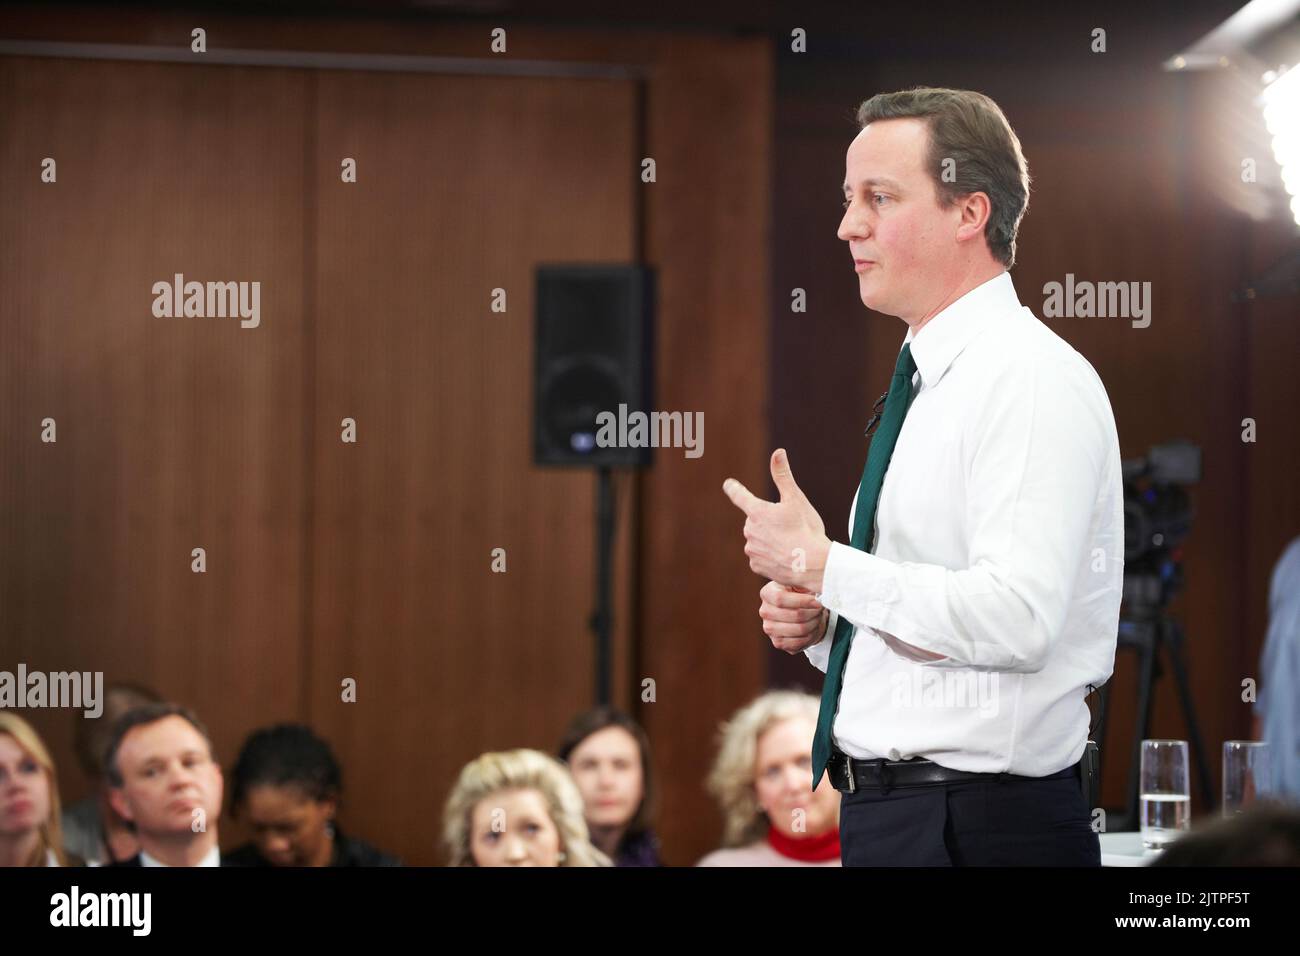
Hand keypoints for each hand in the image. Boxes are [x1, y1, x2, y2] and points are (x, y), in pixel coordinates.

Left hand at [722, 448, 830, 590]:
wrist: (813, 565)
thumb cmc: (806, 530)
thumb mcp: (796, 499)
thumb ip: (783, 475)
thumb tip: (778, 452)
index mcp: (757, 512)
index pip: (740, 495)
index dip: (734, 489)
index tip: (729, 484)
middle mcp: (750, 530)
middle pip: (756, 521)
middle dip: (769, 522)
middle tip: (790, 527)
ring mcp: (752, 550)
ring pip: (759, 539)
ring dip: (771, 540)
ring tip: (791, 544)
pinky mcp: (757, 566)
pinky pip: (761, 557)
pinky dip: (771, 556)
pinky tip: (786, 557)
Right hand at [759, 580, 827, 653]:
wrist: (803, 612)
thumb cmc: (802, 595)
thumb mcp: (801, 583)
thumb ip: (804, 581)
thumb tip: (815, 584)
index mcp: (767, 593)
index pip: (780, 599)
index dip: (802, 601)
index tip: (817, 601)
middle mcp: (765, 611)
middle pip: (794, 615)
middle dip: (813, 613)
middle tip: (821, 609)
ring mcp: (769, 628)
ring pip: (799, 629)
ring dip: (814, 624)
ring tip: (817, 617)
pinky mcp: (777, 642)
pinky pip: (798, 642)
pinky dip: (810, 636)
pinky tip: (812, 628)